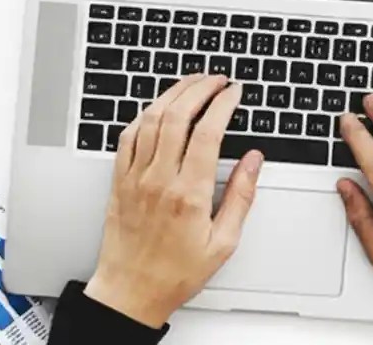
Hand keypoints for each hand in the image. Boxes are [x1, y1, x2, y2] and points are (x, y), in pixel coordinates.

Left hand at [85, 74, 263, 327]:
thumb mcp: (223, 243)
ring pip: (151, 118)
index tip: (234, 91)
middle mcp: (159, 180)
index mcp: (188, 194)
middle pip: (178, 115)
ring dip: (173, 93)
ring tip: (192, 83)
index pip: (207, 132)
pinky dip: (146, 113)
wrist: (131, 292)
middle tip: (217, 80)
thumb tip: (253, 160)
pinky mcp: (119, 180)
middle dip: (200, 88)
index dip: (223, 103)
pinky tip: (159, 107)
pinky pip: (128, 135)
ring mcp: (135, 177)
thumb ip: (240, 197)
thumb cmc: (176, 272)